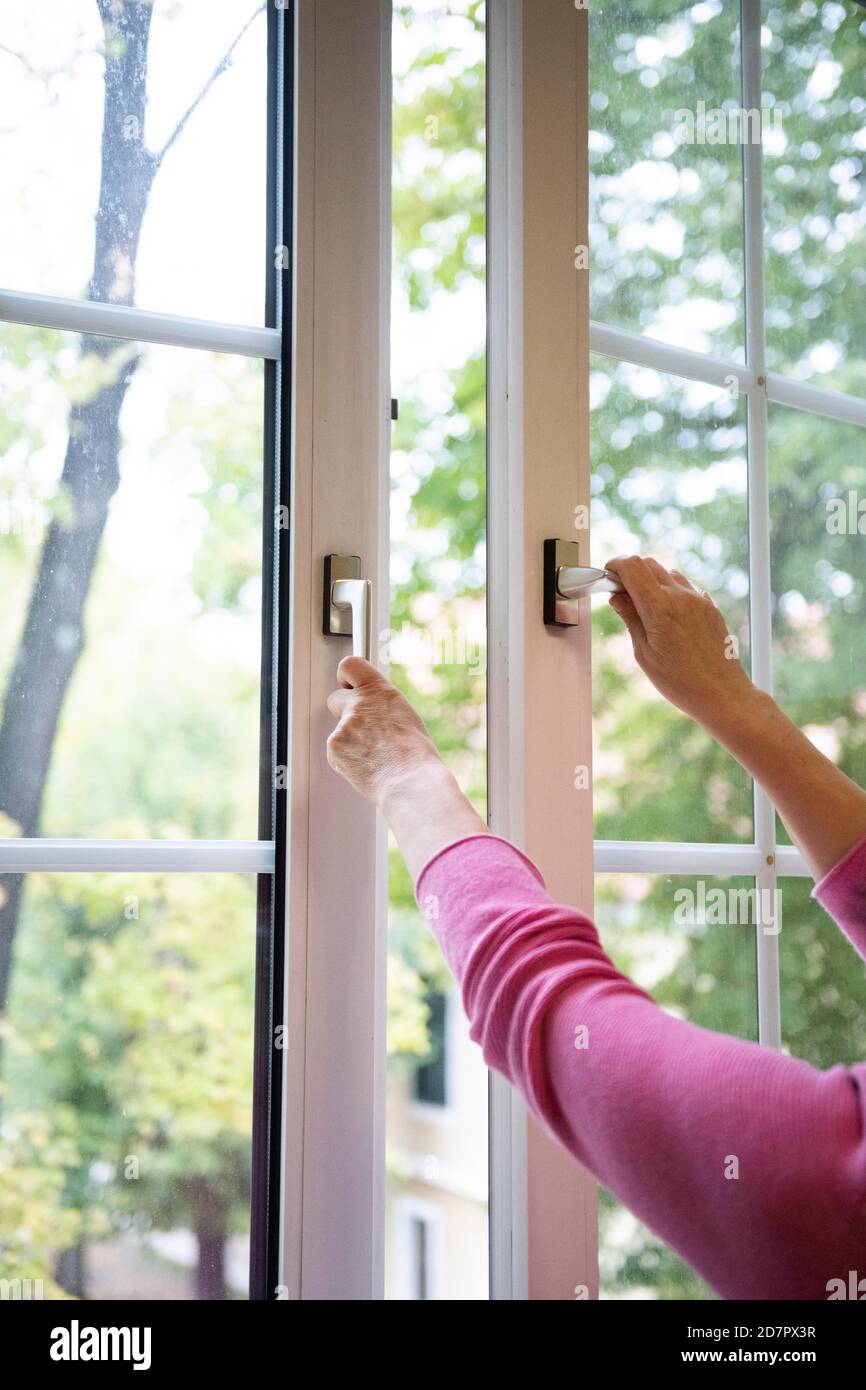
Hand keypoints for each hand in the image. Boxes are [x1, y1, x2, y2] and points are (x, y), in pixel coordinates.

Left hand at [326, 656, 443, 805]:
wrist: (410, 781)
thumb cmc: (416, 755)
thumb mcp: (405, 718)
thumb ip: (381, 709)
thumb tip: (372, 715)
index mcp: (380, 692)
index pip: (350, 665)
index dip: (346, 676)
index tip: (349, 686)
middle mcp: (359, 704)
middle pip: (335, 699)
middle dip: (343, 712)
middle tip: (361, 730)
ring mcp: (343, 726)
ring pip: (339, 732)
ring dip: (350, 743)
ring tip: (376, 758)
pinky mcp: (334, 748)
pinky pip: (336, 752)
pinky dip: (348, 760)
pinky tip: (368, 768)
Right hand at [605, 556, 755, 730]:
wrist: (722, 694)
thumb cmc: (681, 682)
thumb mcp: (644, 653)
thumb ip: (630, 619)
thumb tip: (617, 597)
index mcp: (659, 607)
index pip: (632, 565)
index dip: (615, 566)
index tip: (608, 578)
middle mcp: (681, 596)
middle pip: (649, 564)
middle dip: (631, 573)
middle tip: (621, 595)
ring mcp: (699, 600)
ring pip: (668, 573)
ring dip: (652, 581)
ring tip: (645, 608)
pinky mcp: (710, 607)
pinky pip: (686, 587)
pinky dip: (671, 591)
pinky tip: (667, 616)